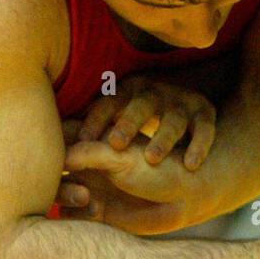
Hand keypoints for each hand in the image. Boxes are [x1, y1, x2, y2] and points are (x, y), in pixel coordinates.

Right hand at [54, 120, 187, 233]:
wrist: (185, 198)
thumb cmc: (160, 168)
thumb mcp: (124, 156)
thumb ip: (91, 154)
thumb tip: (58, 158)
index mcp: (93, 140)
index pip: (58, 140)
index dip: (52, 148)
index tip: (61, 159)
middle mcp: (87, 163)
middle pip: (50, 169)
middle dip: (57, 179)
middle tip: (80, 188)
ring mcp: (90, 185)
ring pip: (58, 191)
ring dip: (66, 195)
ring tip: (89, 199)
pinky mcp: (95, 209)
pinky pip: (71, 213)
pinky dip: (77, 213)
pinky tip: (97, 211)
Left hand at [76, 76, 216, 168]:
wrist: (187, 98)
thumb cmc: (137, 120)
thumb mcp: (113, 118)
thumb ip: (87, 134)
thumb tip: (54, 151)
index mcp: (126, 93)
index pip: (108, 103)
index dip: (95, 120)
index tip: (83, 142)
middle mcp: (153, 94)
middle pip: (141, 105)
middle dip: (128, 123)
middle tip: (115, 145)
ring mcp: (181, 103)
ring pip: (174, 118)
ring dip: (163, 137)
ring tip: (152, 159)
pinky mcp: (204, 112)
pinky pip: (205, 128)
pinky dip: (199, 145)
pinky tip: (191, 165)